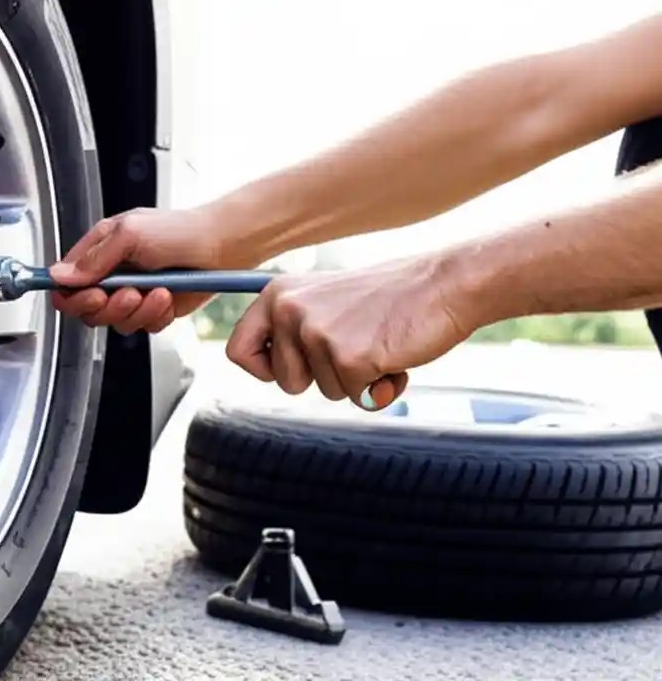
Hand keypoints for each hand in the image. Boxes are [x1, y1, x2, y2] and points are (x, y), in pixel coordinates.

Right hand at [49, 206, 261, 332]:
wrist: (221, 245)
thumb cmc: (179, 230)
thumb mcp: (130, 234)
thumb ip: (95, 258)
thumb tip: (60, 276)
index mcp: (100, 251)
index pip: (66, 283)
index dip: (71, 296)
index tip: (92, 296)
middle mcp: (112, 275)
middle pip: (87, 310)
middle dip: (109, 306)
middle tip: (129, 293)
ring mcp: (132, 294)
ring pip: (115, 322)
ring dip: (138, 311)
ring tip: (158, 291)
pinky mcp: (153, 310)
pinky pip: (142, 327)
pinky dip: (156, 316)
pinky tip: (169, 298)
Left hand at [225, 255, 477, 409]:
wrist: (443, 284)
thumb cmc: (389, 298)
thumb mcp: (325, 302)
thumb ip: (295, 329)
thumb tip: (275, 372)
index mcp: (278, 294)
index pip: (238, 351)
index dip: (264, 369)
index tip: (289, 368)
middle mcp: (290, 311)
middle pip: (285, 381)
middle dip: (320, 378)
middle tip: (353, 346)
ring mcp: (317, 334)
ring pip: (325, 391)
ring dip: (355, 380)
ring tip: (378, 344)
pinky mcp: (349, 358)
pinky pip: (356, 398)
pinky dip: (379, 389)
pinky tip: (394, 359)